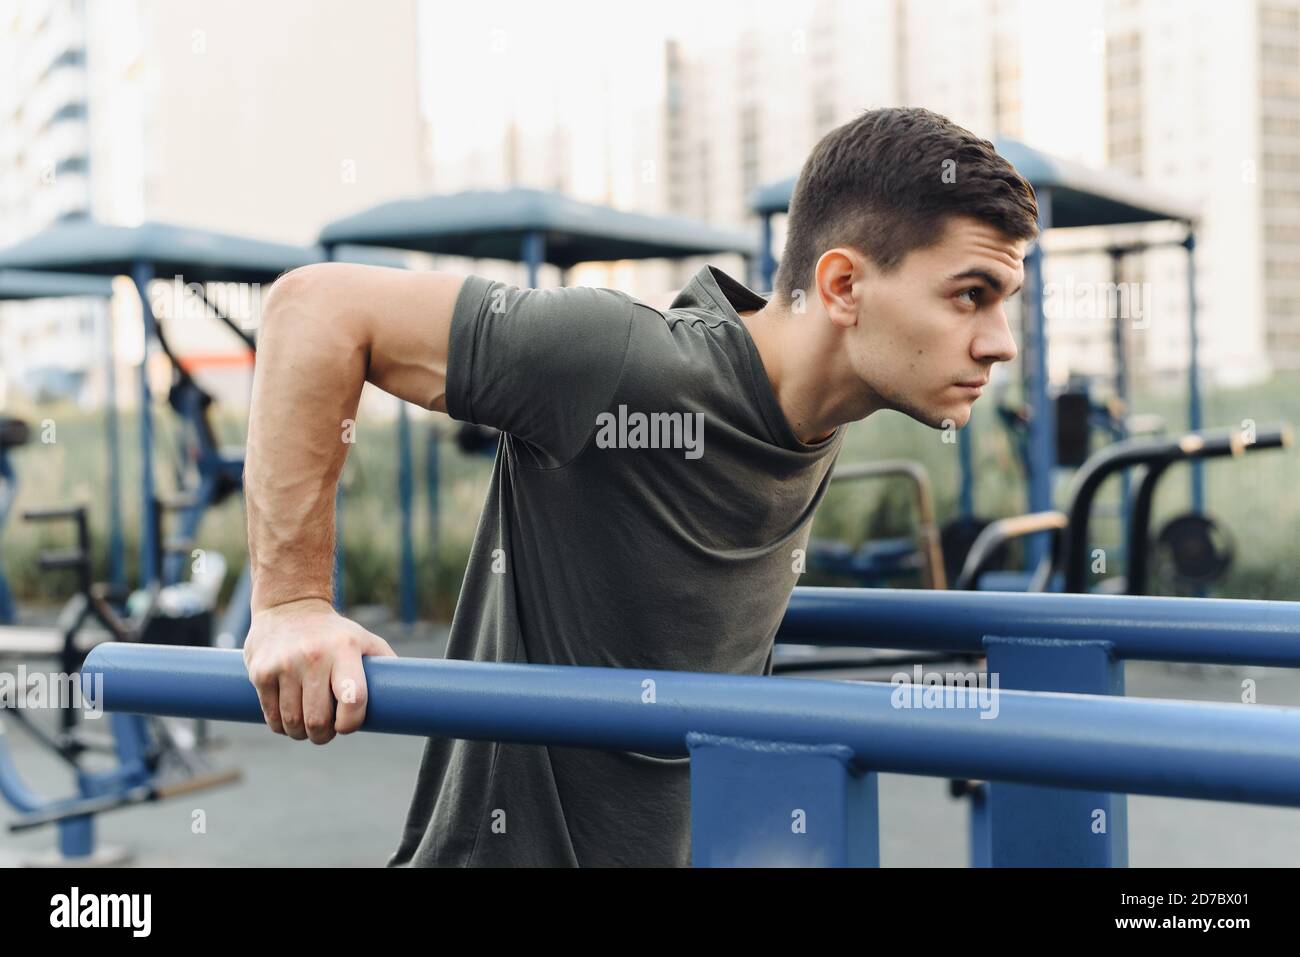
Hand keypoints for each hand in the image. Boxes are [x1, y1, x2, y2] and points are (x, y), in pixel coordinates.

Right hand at [243, 597, 396, 743]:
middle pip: (317, 720)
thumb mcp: (364, 640)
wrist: (289, 605)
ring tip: (307, 726)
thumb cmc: (335, 633)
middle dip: (323, 735)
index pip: (352, 700)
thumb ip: (385, 666)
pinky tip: (288, 719)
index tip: (347, 725)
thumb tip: (411, 697)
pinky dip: (280, 726)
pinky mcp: (260, 672)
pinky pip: (271, 716)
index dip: (350, 723)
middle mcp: (314, 657)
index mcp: (345, 650)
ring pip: (292, 723)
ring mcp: (284, 664)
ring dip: (301, 733)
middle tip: (326, 731)